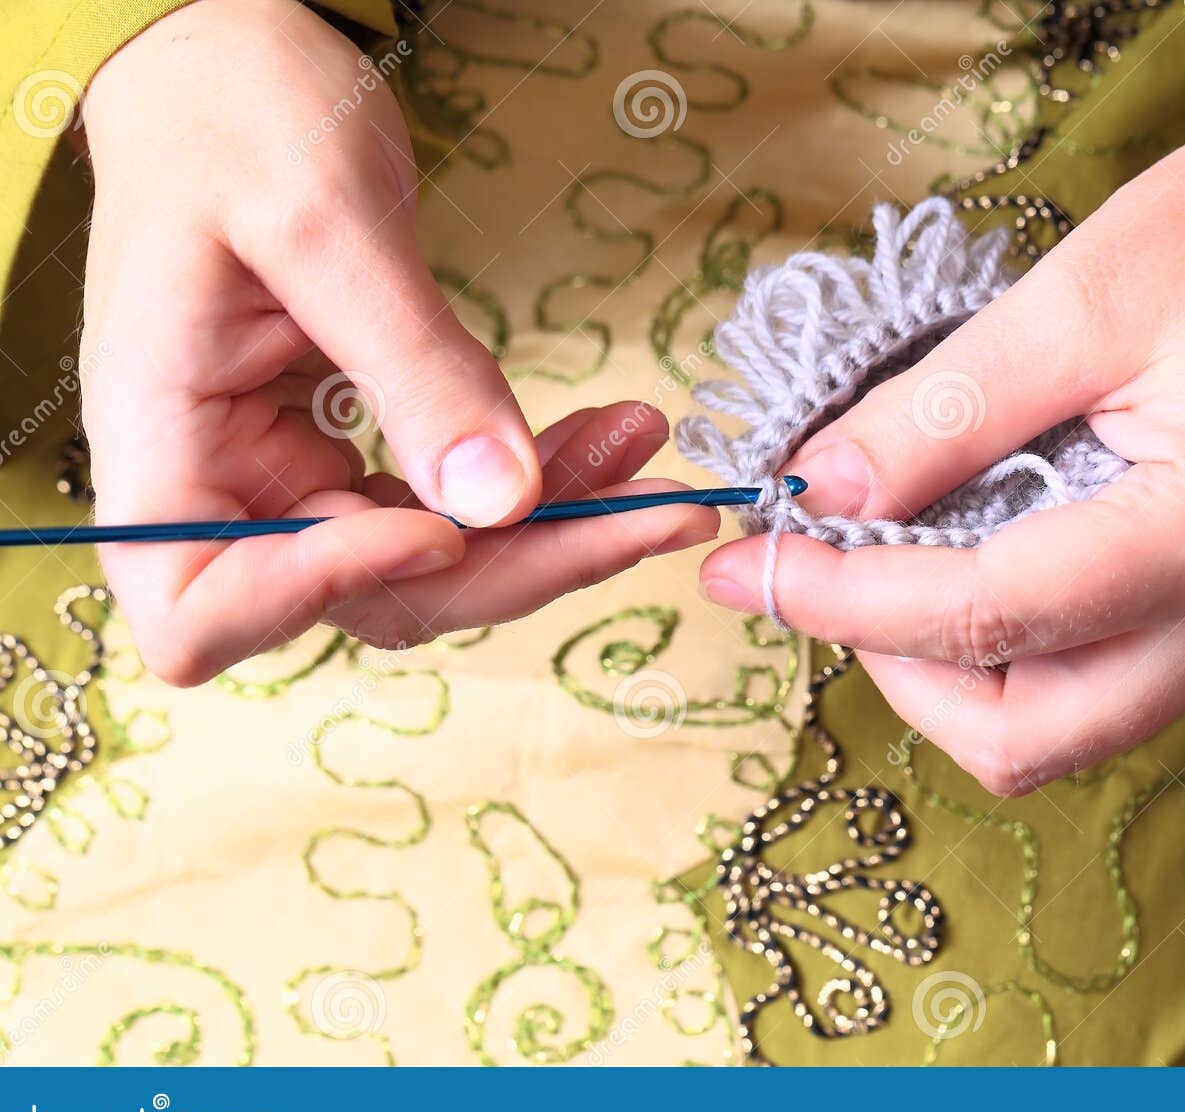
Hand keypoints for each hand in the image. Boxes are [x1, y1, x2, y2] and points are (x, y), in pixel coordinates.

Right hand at [79, 0, 714, 683]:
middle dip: (524, 564)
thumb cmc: (233, 114)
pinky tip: (612, 436)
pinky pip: (451, 505)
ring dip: (557, 528)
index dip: (328, 590)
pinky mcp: (350, 458)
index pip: (205, 603)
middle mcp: (220, 486)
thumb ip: (413, 368)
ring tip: (653, 462)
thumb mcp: (325, 222)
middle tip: (660, 511)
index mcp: (158, 440)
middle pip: (366, 598)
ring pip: (433, 565)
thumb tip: (501, 501)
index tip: (444, 528)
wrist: (225, 69)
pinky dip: (539, 482)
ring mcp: (288, 480)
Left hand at [699, 62, 1184, 793]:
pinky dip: (1024, 650)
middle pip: (1028, 734)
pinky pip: (1114, 682)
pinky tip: (981, 564)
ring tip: (892, 569)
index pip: (984, 616)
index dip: (843, 598)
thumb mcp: (1079, 296)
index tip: (747, 565)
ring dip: (957, 672)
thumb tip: (825, 491)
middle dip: (898, 670)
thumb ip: (941, 413)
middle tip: (822, 582)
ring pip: (1068, 727)